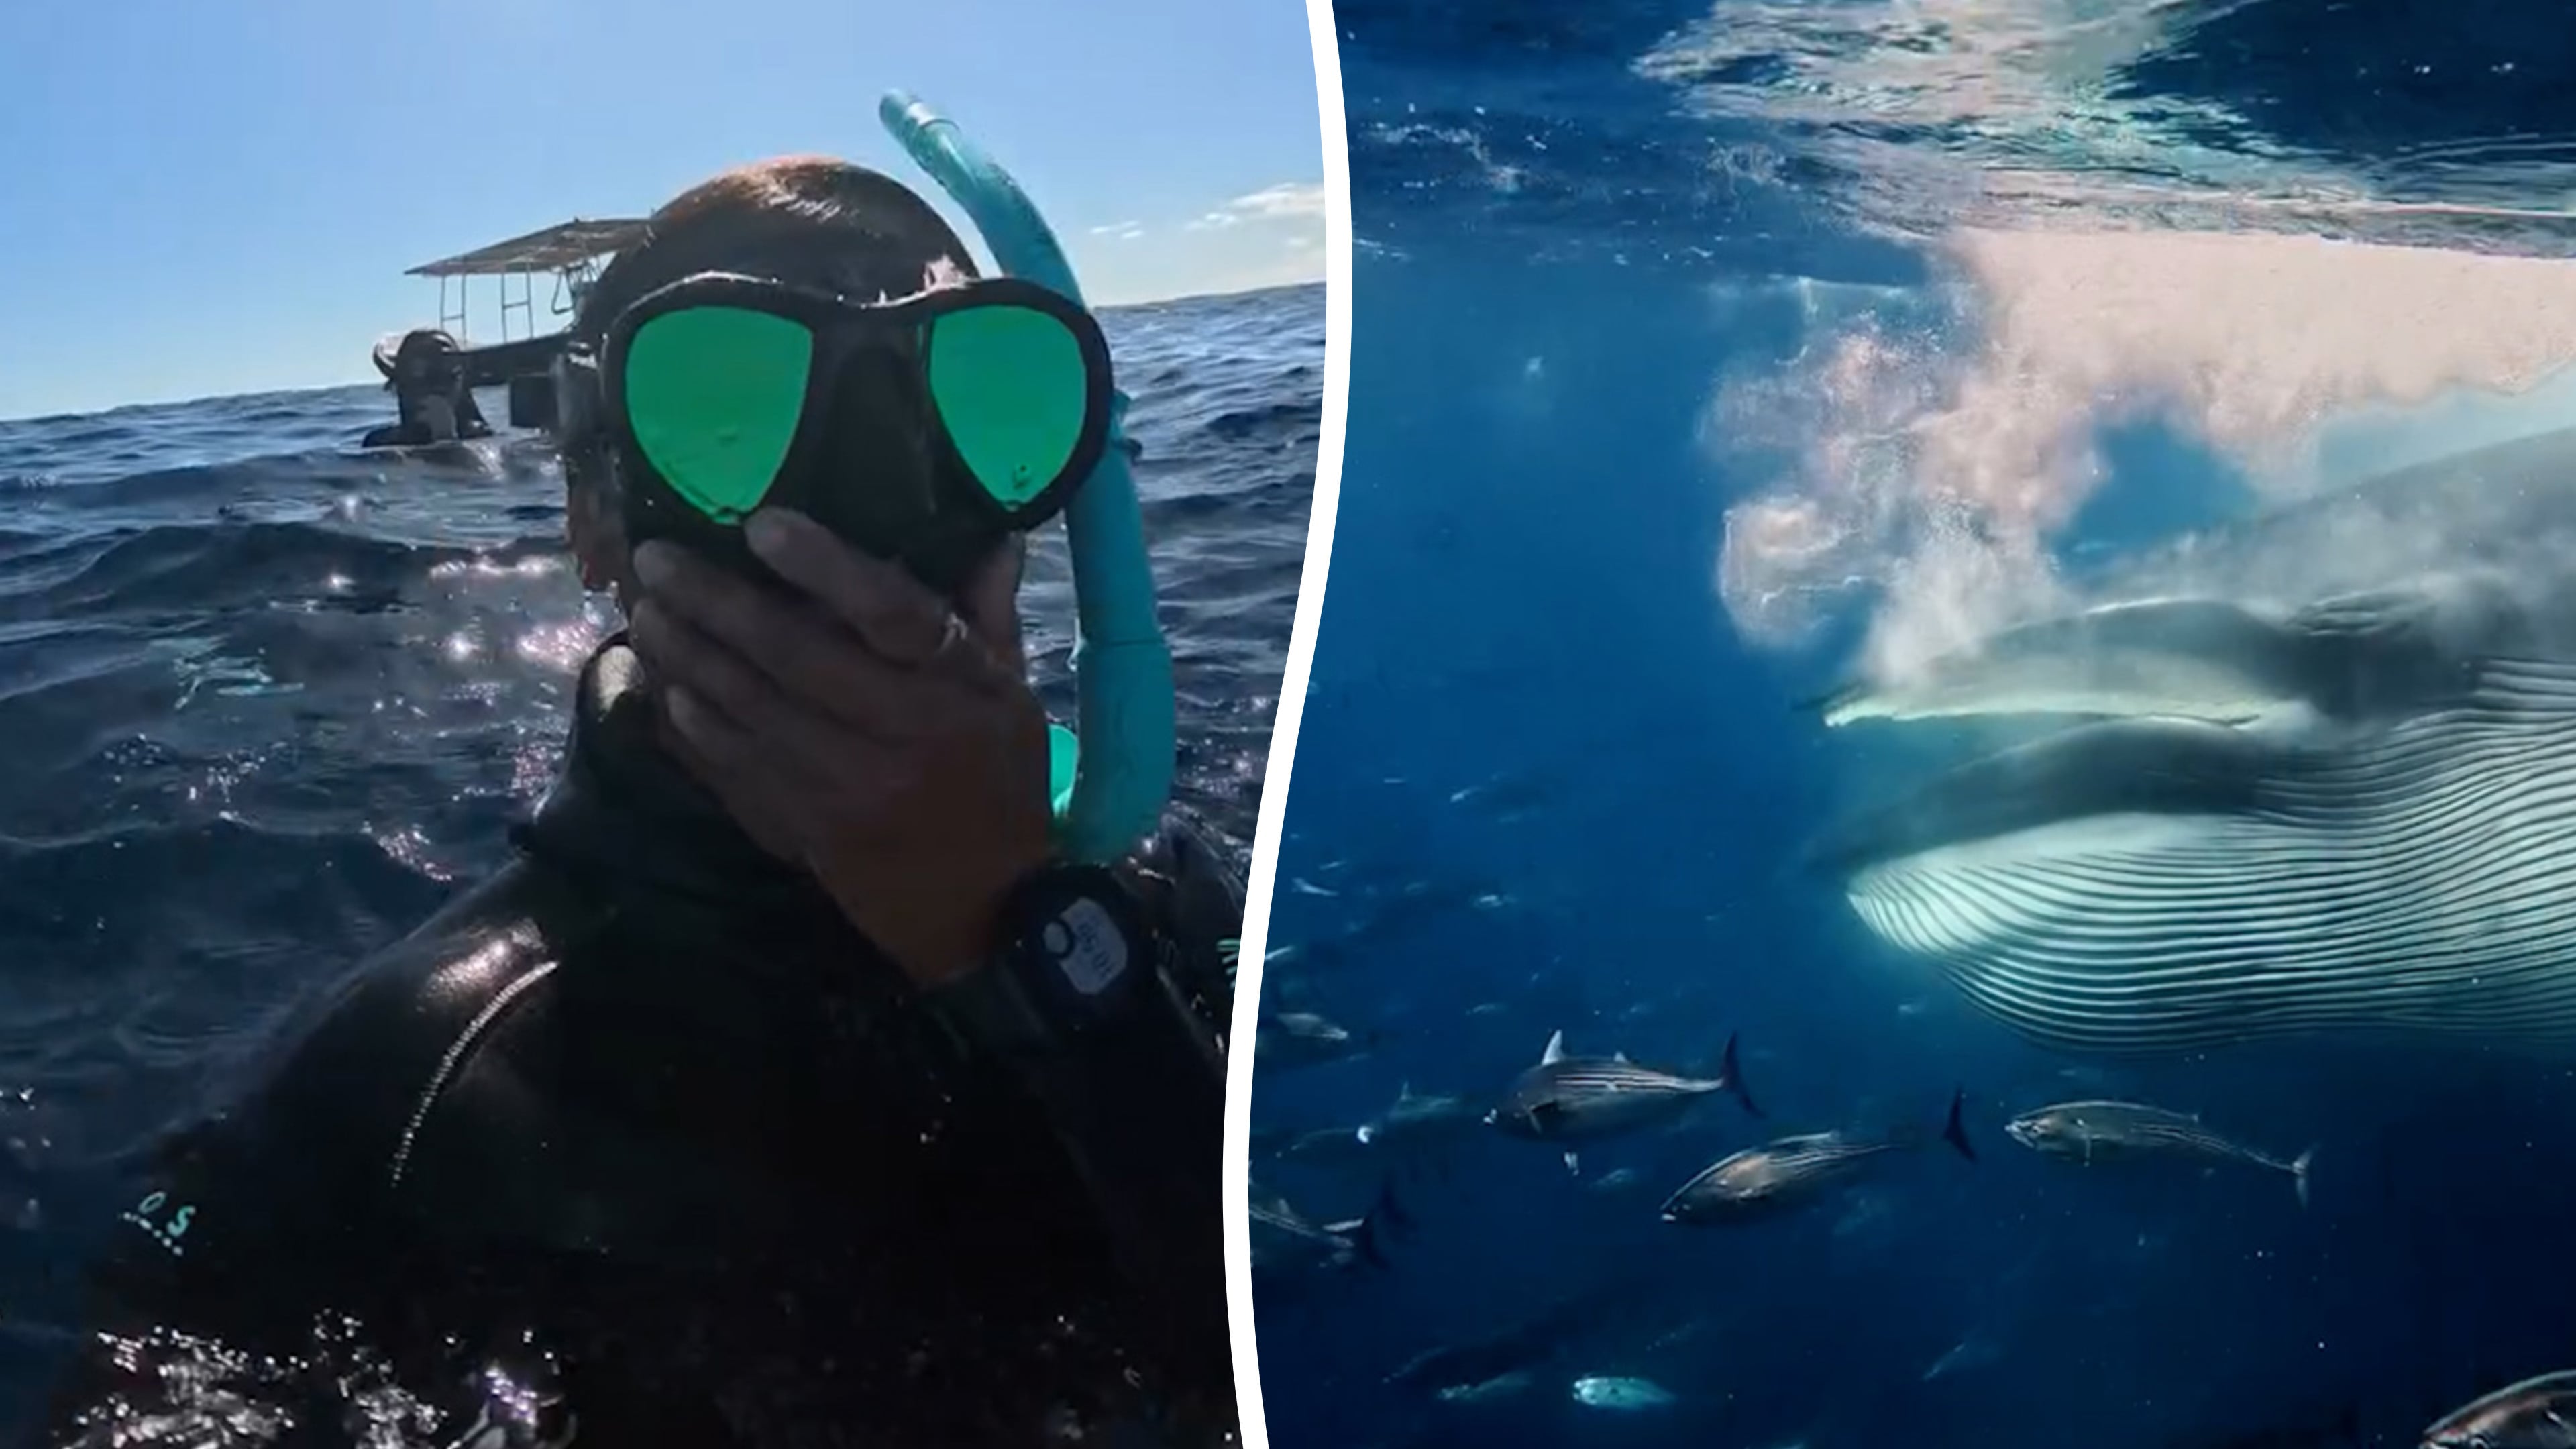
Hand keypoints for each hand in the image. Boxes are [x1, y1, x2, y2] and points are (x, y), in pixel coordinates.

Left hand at [626, 510, 1053, 986]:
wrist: (982, 908)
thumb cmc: (999, 783)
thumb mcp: (1013, 698)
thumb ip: (989, 613)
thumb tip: (991, 530)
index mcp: (953, 696)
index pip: (889, 617)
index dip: (823, 567)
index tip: (761, 524)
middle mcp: (896, 740)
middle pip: (793, 658)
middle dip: (716, 602)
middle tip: (657, 558)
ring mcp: (841, 789)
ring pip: (746, 710)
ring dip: (687, 655)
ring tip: (645, 609)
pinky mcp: (801, 827)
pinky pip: (730, 765)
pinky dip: (689, 723)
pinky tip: (663, 683)